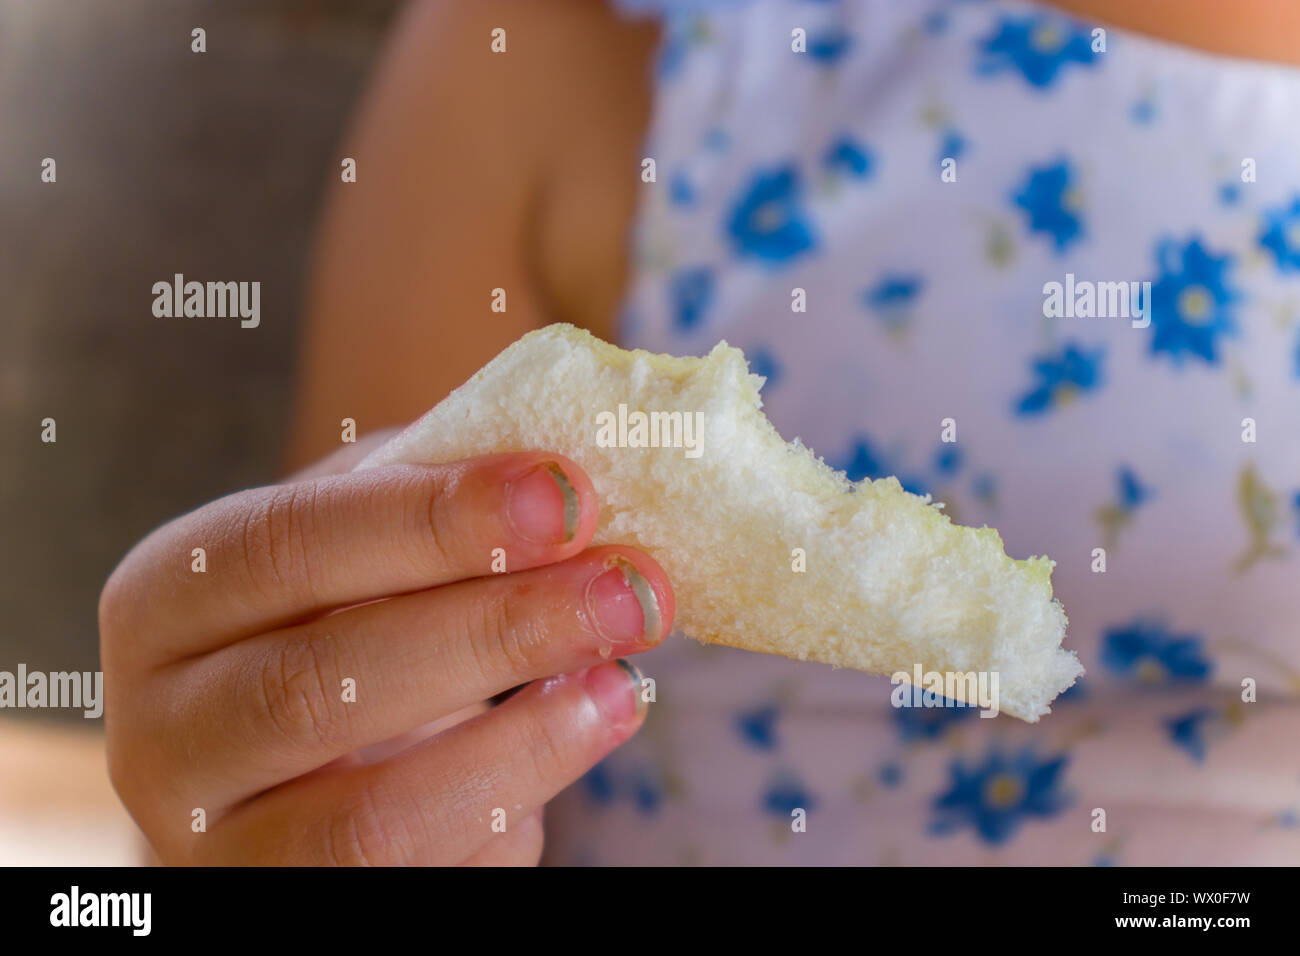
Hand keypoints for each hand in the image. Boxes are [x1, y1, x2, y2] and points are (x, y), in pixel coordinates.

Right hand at [98, 435, 672, 864]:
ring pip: (368, 822)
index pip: (286, 545)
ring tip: (622, 685)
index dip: (432, 521)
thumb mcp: (360, 547)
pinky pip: (416, 880)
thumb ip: (430, 500)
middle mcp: (161, 732)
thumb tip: (567, 478)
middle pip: (320, 683)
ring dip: (519, 747)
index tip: (569, 496)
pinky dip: (507, 821)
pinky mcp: (295, 912)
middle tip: (628, 589)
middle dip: (496, 630)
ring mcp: (218, 848)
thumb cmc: (341, 622)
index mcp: (166, 599)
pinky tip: (574, 749)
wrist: (293, 765)